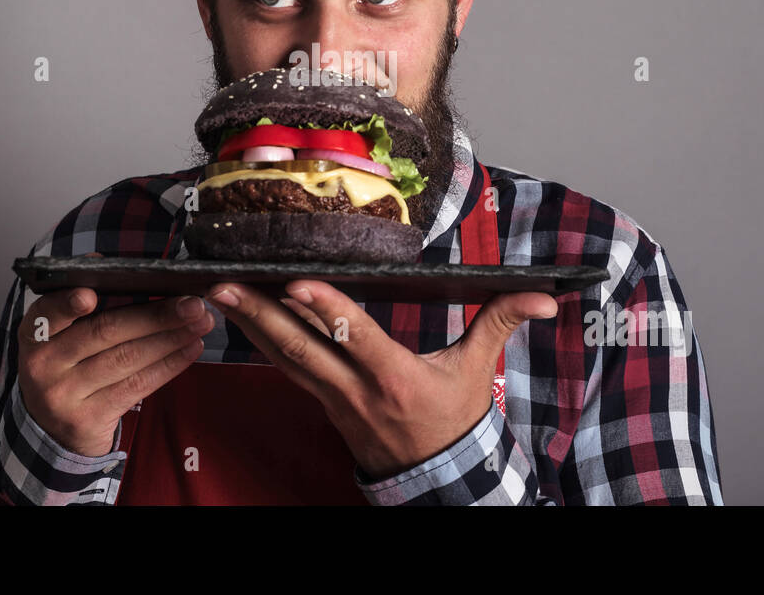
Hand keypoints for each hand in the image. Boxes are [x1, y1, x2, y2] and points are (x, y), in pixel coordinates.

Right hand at [17, 255, 215, 456]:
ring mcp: (63, 395)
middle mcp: (42, 364)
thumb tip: (105, 261)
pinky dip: (169, 364)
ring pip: (126, 359)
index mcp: (34, 333)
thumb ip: (79, 302)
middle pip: (105, 332)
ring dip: (171, 338)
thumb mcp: (60, 334)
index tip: (90, 293)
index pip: (48, 312)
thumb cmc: (66, 365)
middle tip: (192, 304)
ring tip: (201, 323)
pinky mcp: (88, 419)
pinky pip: (136, 386)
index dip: (68, 303)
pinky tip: (191, 349)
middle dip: (155, 315)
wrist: (50, 429)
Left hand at [207, 279, 556, 480]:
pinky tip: (241, 321)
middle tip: (222, 286)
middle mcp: (355, 389)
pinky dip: (261, 345)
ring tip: (218, 295)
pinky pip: (286, 371)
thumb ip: (500, 322)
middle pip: (300, 348)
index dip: (323, 310)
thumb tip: (545, 295)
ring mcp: (333, 401)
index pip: (352, 337)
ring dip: (248, 326)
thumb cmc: (454, 419)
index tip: (293, 284)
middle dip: (259, 315)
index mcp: (393, 376)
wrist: (438, 479)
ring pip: (283, 360)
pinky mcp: (322, 405)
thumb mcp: (477, 370)